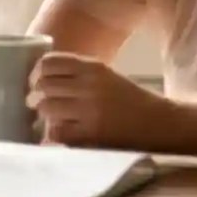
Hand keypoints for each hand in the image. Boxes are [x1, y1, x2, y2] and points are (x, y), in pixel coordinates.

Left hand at [27, 51, 174, 149]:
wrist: (159, 123)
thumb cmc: (129, 100)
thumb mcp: (105, 76)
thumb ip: (77, 74)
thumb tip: (39, 78)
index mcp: (93, 67)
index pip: (49, 62)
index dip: (38, 72)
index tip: (37, 82)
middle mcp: (89, 85)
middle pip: (43, 85)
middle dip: (39, 96)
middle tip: (43, 105)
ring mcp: (89, 110)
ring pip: (45, 108)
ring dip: (45, 116)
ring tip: (55, 120)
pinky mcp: (90, 134)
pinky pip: (56, 132)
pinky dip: (54, 135)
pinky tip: (64, 134)